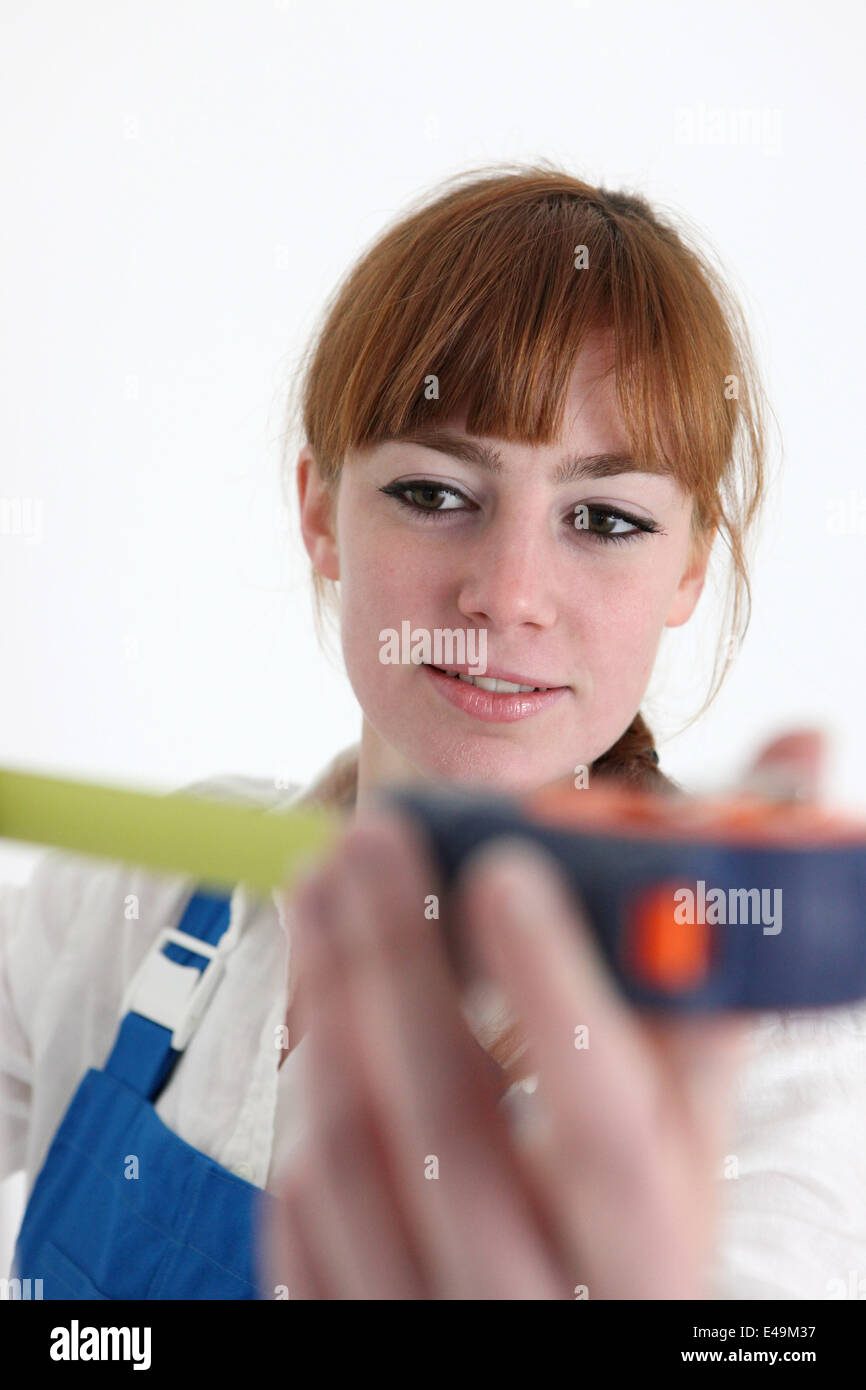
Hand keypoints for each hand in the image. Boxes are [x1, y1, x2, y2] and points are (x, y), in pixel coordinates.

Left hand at [262, 798, 756, 1299]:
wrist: (557, 1359)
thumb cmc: (626, 1252)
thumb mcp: (686, 1170)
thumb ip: (690, 1040)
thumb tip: (684, 888)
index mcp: (645, 1266)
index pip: (603, 1128)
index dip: (554, 990)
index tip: (506, 870)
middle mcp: (530, 1312)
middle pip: (447, 1124)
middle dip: (396, 954)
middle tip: (372, 836)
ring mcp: (422, 1325)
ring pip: (345, 1158)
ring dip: (327, 1004)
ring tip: (323, 894)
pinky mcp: (341, 1328)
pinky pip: (293, 1211)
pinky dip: (299, 1091)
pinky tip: (313, 1008)